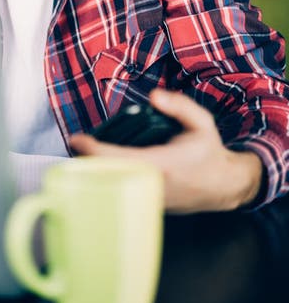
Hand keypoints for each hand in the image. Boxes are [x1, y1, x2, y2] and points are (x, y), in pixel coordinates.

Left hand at [68, 88, 263, 213]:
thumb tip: (154, 96)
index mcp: (161, 164)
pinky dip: (108, 180)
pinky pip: (121, 193)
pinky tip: (102, 167)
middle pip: (106, 176)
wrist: (225, 186)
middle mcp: (152, 186)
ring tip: (85, 154)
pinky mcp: (149, 206)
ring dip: (94, 172)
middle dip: (85, 161)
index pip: (117, 159)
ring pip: (111, 188)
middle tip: (76, 145)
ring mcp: (149, 200)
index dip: (92, 150)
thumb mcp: (202, 122)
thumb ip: (180, 106)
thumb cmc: (209, 152)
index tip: (77, 139)